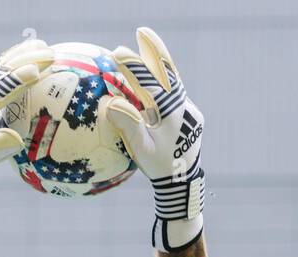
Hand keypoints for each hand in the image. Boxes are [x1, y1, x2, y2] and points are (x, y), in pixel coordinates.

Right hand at [105, 28, 204, 251]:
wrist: (183, 182)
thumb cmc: (160, 168)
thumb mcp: (142, 150)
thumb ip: (129, 126)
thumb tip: (110, 104)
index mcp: (173, 113)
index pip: (152, 83)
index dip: (135, 67)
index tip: (117, 52)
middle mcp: (184, 107)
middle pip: (168, 73)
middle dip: (154, 52)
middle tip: (141, 32)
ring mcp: (188, 110)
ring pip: (172, 81)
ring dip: (158, 64)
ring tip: (144, 47)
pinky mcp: (188, 115)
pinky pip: (172, 93)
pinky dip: (161, 81)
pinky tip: (148, 78)